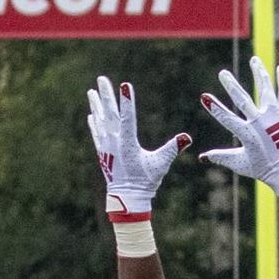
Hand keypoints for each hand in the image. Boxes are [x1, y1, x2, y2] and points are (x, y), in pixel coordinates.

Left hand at [86, 76, 188, 221]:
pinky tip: (92, 114)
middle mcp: (114, 143)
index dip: (127, 100)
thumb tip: (186, 137)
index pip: (127, 117)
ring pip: (100, 121)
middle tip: (101, 79)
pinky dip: (94, 123)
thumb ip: (172, 149)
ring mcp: (106, 148)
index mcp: (128, 143)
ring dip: (97, 105)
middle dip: (106, 95)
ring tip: (91, 91)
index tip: (125, 85)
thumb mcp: (161, 164)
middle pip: (109, 114)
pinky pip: (97, 134)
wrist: (127, 198)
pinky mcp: (103, 154)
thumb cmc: (146, 181)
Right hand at [199, 56, 278, 194]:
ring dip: (259, 73)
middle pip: (243, 100)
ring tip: (254, 60)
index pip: (227, 119)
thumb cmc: (264, 168)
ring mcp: (275, 115)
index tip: (204, 97)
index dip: (215, 108)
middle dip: (231, 86)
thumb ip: (222, 156)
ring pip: (265, 89)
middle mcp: (261, 122)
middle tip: (222, 73)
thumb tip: (202, 157)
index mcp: (248, 135)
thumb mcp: (240, 164)